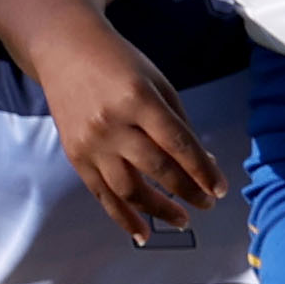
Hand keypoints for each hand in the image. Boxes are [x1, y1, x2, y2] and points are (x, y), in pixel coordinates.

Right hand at [38, 25, 226, 241]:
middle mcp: (112, 124)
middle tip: (207, 205)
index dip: (202, 170)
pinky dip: (122, 217)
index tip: (219, 189)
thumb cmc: (120, 64)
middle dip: (187, 192)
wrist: (65, 51)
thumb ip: (178, 123)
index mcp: (138, 99)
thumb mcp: (157, 82)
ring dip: (158, 211)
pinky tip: (142, 233)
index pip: (178, 144)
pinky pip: (101, 194)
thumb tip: (203, 164)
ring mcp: (91, 142)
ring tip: (182, 221)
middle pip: (157, 169)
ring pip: (128, 189)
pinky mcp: (75, 156)